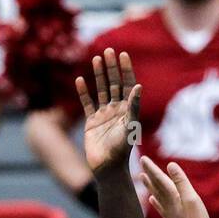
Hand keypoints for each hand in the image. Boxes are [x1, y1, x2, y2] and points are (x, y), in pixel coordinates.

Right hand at [77, 49, 142, 174]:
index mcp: (128, 110)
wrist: (107, 167)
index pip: (127, 85)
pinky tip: (80, 79)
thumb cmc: (121, 150)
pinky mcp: (91, 122)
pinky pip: (87, 103)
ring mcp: (103, 115)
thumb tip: (138, 86)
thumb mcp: (129, 127)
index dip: (126, 69)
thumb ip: (133, 106)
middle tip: (108, 50)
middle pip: (114, 83)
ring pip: (101, 90)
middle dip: (112, 67)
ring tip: (96, 58)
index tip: (123, 54)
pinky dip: (83, 91)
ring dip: (99, 75)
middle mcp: (117, 110)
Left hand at [141, 158, 209, 217]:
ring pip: (157, 196)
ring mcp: (171, 213)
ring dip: (150, 186)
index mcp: (174, 197)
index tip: (143, 158)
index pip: (160, 179)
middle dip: (150, 174)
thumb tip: (170, 165)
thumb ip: (181, 182)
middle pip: (157, 186)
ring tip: (142, 177)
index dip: (152, 168)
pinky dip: (156, 202)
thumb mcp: (192, 199)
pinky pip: (162, 208)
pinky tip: (151, 200)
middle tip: (142, 163)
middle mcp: (170, 204)